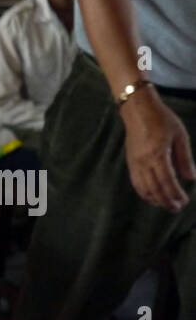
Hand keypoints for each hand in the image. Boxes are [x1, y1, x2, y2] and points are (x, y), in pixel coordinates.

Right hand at [121, 88, 195, 212]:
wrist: (137, 110)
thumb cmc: (161, 119)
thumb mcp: (180, 136)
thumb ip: (184, 158)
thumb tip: (190, 178)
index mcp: (158, 155)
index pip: (167, 181)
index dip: (175, 194)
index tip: (184, 202)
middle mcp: (144, 163)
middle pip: (154, 188)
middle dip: (166, 201)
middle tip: (176, 209)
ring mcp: (135, 164)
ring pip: (143, 188)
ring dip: (155, 199)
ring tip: (165, 205)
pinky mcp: (130, 163)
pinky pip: (136, 183)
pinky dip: (144, 193)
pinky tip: (152, 196)